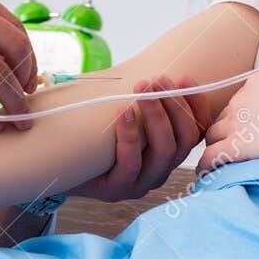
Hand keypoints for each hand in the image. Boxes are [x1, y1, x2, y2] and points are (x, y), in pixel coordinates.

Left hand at [70, 76, 208, 201]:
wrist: (60, 164)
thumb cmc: (95, 135)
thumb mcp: (123, 114)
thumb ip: (141, 98)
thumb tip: (154, 67)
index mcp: (168, 152)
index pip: (197, 130)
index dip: (196, 104)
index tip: (184, 78)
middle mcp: (160, 170)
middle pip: (185, 139)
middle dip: (174, 105)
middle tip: (157, 79)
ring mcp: (141, 184)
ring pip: (164, 151)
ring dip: (156, 115)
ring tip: (142, 89)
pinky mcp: (117, 191)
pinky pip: (131, 164)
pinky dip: (130, 136)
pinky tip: (123, 112)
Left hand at [195, 72, 258, 176]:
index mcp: (257, 84)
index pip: (239, 101)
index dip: (242, 116)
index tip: (248, 126)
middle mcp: (241, 100)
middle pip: (224, 117)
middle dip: (227, 131)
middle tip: (235, 144)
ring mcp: (237, 123)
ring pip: (213, 135)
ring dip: (216, 146)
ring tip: (219, 159)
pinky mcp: (237, 145)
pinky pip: (211, 155)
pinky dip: (206, 164)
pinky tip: (206, 172)